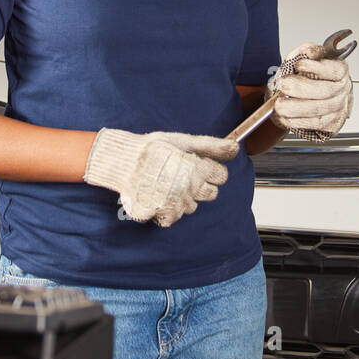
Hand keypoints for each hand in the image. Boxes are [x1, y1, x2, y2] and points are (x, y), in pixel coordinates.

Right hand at [83, 129, 238, 226]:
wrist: (123, 162)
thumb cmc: (152, 148)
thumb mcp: (183, 141)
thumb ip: (211, 146)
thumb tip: (235, 148)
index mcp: (198, 169)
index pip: (221, 176)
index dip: (211, 170)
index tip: (198, 165)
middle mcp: (191, 188)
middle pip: (211, 194)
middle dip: (201, 185)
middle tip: (182, 175)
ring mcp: (178, 203)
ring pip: (193, 206)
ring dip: (184, 197)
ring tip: (167, 183)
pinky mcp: (165, 214)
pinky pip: (176, 217)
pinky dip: (169, 209)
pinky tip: (160, 196)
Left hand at [268, 42, 353, 139]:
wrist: (311, 94)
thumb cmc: (310, 75)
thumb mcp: (306, 58)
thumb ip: (306, 52)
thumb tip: (308, 53)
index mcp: (339, 70)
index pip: (334, 70)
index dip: (316, 67)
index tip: (299, 64)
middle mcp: (342, 90)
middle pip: (325, 91)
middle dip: (301, 88)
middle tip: (283, 85)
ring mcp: (339, 108)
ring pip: (319, 110)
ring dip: (296, 108)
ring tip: (279, 105)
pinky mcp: (331, 123)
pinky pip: (314, 124)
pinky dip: (297, 121)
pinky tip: (285, 117)